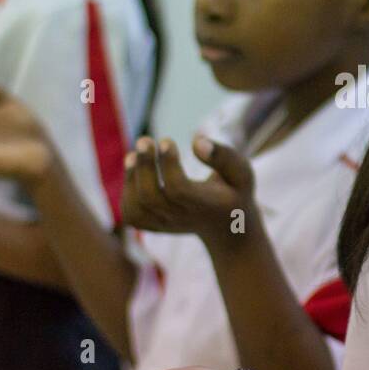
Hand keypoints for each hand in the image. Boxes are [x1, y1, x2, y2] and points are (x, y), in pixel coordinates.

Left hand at [121, 134, 256, 243]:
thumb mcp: (241, 173)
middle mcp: (184, 219)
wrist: (227, 229)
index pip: (178, 189)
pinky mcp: (155, 227)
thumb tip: (196, 141)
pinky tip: (134, 171)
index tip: (167, 140)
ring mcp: (167, 226)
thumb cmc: (234, 193)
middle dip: (144, 166)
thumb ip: (224, 156)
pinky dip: (127, 191)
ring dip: (131, 177)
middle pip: (151, 197)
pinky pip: (132, 215)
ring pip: (137, 207)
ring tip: (134, 154)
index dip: (168, 164)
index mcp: (206, 205)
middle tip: (145, 140)